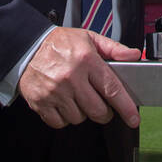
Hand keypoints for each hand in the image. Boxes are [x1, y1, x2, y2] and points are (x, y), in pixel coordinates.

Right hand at [17, 27, 140, 128]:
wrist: (26, 47)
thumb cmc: (60, 43)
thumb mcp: (89, 38)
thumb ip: (114, 48)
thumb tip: (134, 56)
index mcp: (86, 60)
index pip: (112, 89)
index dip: (125, 107)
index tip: (133, 118)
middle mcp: (71, 77)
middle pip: (98, 110)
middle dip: (104, 112)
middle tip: (100, 103)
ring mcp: (55, 92)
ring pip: (79, 118)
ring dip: (82, 113)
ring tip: (76, 97)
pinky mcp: (41, 102)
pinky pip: (60, 123)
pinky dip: (64, 118)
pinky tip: (63, 103)